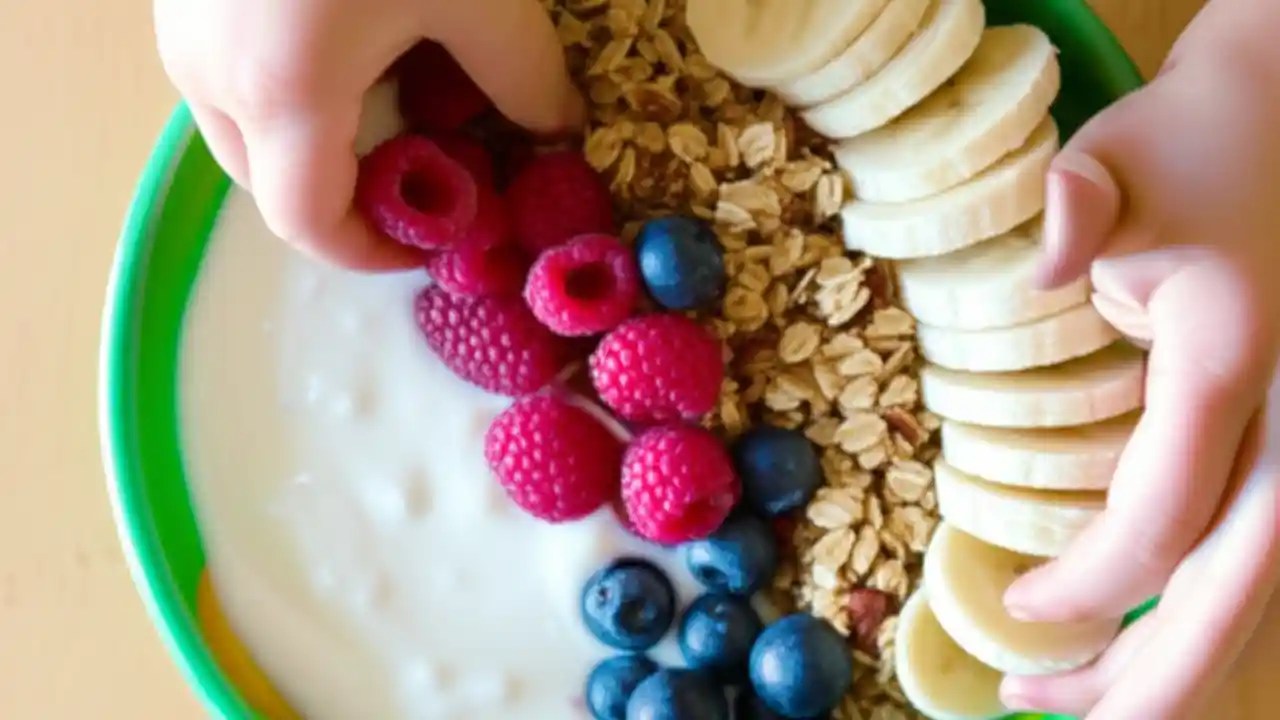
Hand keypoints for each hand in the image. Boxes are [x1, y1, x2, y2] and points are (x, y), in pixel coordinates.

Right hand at [154, 0, 582, 270]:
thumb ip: (524, 76)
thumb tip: (557, 130)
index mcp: (280, 93)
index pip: (309, 225)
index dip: (373, 252)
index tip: (435, 235)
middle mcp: (210, 75)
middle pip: (275, 185)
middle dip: (354, 194)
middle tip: (429, 167)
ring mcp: (183, 31)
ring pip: (248, 132)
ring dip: (323, 141)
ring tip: (395, 98)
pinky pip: (233, 76)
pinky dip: (292, 90)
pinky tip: (350, 39)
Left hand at [998, 16, 1279, 718]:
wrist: (1277, 116)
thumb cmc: (1191, 142)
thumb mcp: (1120, 163)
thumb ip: (1079, 204)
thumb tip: (1045, 269)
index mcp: (1235, 367)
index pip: (1169, 518)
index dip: (1093, 584)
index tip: (1015, 613)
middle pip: (1238, 591)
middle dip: (1159, 682)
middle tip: (1046, 719)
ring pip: (1248, 587)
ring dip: (1167, 658)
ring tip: (1061, 698)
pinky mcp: (1277, 439)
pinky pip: (1238, 549)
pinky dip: (1182, 606)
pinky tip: (1117, 632)